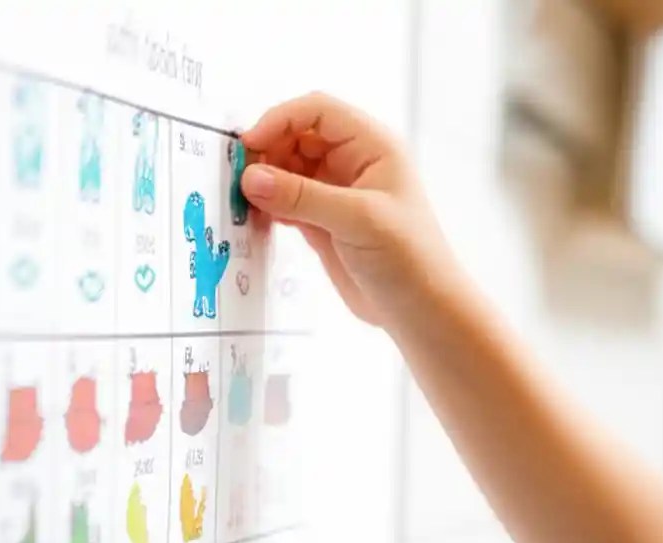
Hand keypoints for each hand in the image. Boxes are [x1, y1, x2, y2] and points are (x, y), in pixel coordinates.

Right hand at [240, 92, 450, 326]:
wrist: (421, 311)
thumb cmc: (411, 259)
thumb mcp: (357, 220)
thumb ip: (302, 196)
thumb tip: (252, 177)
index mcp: (373, 145)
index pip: (318, 111)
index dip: (280, 120)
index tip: (250, 145)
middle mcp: (354, 162)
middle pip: (297, 137)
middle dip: (268, 152)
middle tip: (242, 179)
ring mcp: (337, 192)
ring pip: (288, 169)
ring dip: (265, 180)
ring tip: (245, 201)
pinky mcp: (324, 221)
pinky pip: (287, 200)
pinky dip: (269, 205)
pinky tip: (257, 218)